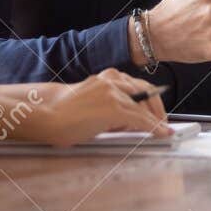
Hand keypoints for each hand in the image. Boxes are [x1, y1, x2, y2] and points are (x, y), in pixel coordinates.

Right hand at [22, 69, 169, 145]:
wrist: (47, 116)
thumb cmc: (65, 113)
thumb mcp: (93, 102)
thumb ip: (112, 105)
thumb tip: (134, 121)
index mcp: (107, 77)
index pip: (138, 86)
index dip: (152, 101)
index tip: (158, 112)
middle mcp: (112, 80)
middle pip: (146, 92)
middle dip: (157, 109)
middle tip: (163, 123)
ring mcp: (113, 93)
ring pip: (144, 106)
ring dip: (156, 119)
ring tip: (162, 130)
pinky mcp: (114, 108)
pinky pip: (141, 118)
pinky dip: (154, 127)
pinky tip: (161, 133)